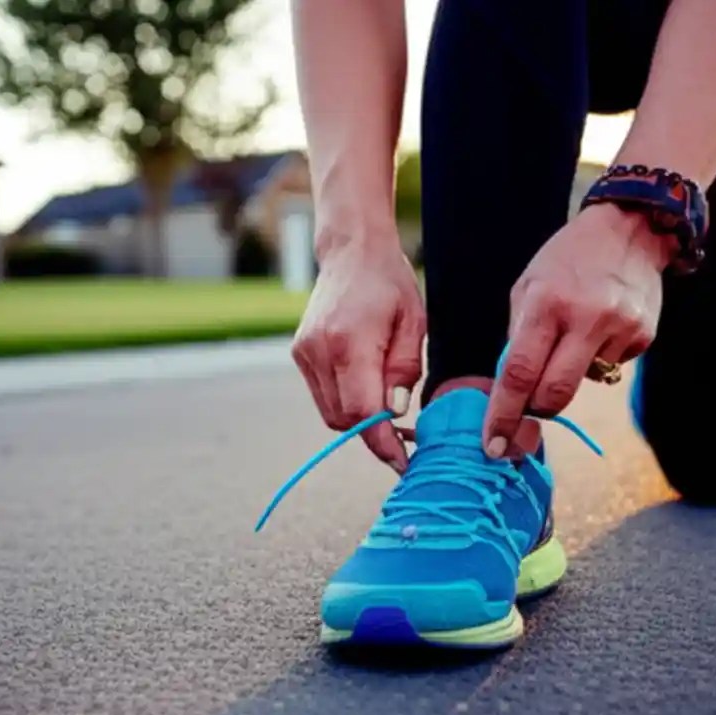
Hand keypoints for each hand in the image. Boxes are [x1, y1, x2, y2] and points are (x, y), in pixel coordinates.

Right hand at [292, 234, 425, 471]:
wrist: (352, 252)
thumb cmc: (390, 284)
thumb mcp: (414, 323)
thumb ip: (405, 370)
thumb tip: (396, 412)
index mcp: (349, 343)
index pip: (362, 412)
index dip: (382, 442)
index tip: (402, 461)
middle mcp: (320, 351)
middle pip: (344, 419)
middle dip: (374, 435)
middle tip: (405, 440)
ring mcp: (305, 353)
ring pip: (331, 413)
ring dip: (359, 421)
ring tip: (390, 414)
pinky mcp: (301, 353)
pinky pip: (323, 396)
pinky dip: (346, 404)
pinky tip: (368, 391)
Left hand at [483, 204, 671, 456]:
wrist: (631, 229)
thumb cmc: (567, 260)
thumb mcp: (529, 286)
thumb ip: (518, 337)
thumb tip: (510, 390)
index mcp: (546, 304)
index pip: (518, 373)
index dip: (503, 414)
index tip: (492, 445)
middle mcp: (585, 318)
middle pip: (555, 394)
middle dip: (537, 411)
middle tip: (528, 409)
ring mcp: (619, 329)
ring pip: (585, 382)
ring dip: (572, 371)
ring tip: (576, 331)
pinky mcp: (644, 336)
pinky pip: (611, 367)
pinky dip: (598, 358)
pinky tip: (601, 326)